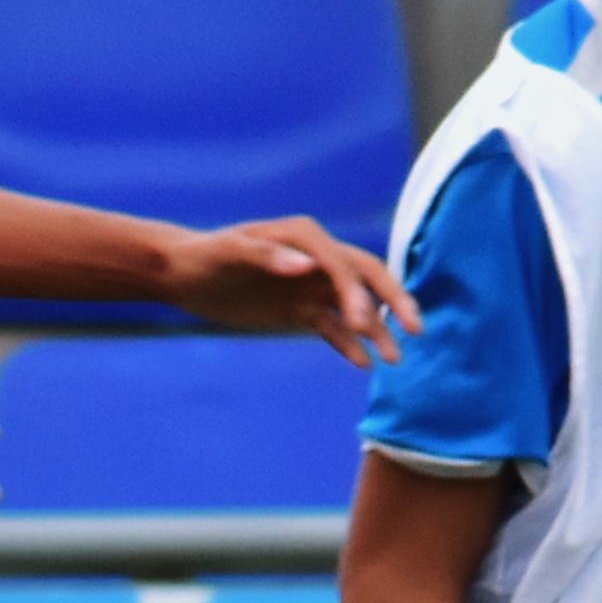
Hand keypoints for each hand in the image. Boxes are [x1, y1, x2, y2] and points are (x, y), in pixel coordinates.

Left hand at [154, 220, 416, 367]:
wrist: (186, 274)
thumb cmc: (206, 256)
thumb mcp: (229, 253)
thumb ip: (266, 255)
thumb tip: (307, 266)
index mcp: (305, 237)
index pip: (343, 264)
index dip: (356, 292)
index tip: (362, 323)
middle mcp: (316, 258)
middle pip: (365, 278)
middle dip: (392, 302)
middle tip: (415, 328)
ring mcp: (311, 285)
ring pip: (354, 307)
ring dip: (377, 330)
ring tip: (395, 360)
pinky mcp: (300, 308)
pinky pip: (331, 328)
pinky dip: (348, 345)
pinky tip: (364, 365)